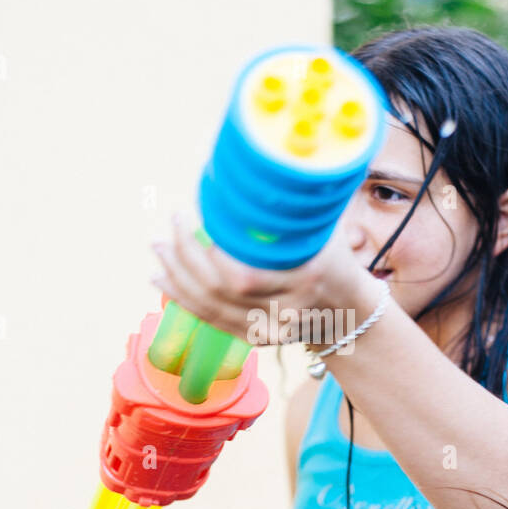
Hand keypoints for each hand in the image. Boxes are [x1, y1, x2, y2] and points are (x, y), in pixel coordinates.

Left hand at [149, 212, 370, 347]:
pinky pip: (210, 321)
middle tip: (169, 226)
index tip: (192, 216)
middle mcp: (287, 313)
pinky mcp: (255, 340)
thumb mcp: (322, 228)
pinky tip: (162, 279)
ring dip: (177, 278)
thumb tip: (251, 168)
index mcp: (306, 280)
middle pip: (221, 291)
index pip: (244, 275)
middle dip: (186, 258)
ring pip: (210, 308)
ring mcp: (270, 332)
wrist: (349, 308)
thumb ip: (290, 208)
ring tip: (158, 249)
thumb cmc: (331, 256)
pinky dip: (182, 299)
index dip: (209, 251)